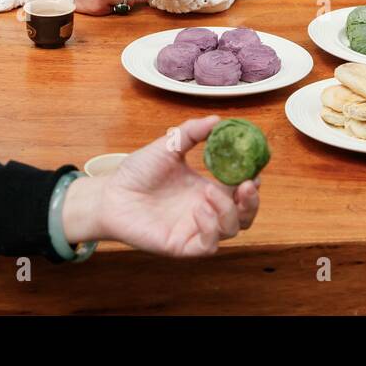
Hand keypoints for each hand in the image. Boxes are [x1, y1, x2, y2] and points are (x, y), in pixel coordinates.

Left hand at [61, 115, 261, 256]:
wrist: (111, 194)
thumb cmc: (138, 172)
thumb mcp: (168, 146)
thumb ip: (191, 132)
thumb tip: (217, 119)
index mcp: (207, 189)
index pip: (241, 191)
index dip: (253, 182)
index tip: (255, 168)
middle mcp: (206, 210)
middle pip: (244, 215)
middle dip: (252, 202)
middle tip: (249, 184)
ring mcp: (196, 229)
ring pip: (231, 230)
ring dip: (229, 211)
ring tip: (211, 193)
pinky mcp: (182, 245)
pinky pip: (208, 245)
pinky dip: (210, 228)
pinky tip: (200, 210)